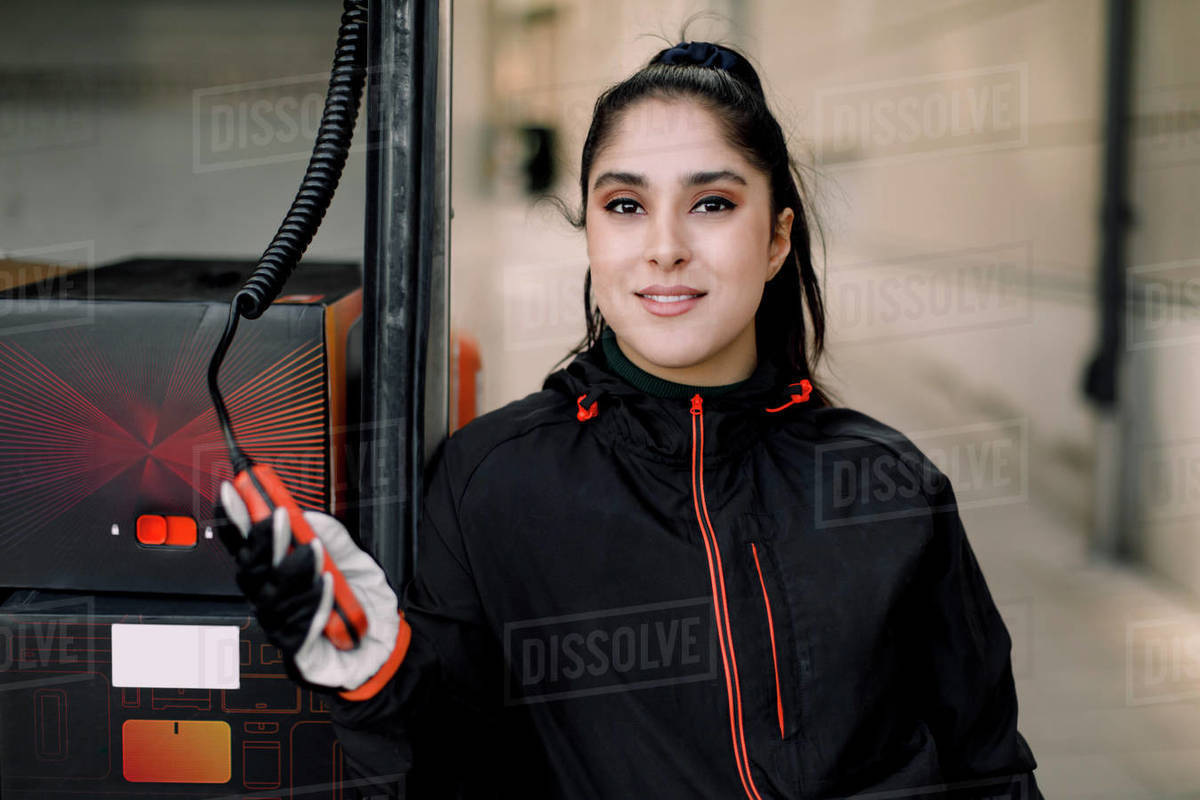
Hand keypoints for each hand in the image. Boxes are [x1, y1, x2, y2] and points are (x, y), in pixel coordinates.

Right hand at [215, 481, 404, 692]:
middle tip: (276, 517)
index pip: (249, 547)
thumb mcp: (357, 563)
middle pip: (251, 572)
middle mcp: (275, 602)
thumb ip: (334, 539)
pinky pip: (299, 627)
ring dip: (292, 569)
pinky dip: (313, 602)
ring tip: (313, 551)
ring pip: (273, 598)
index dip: (237, 521)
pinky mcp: (301, 654)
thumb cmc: (362, 608)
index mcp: (280, 577)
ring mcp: (285, 627)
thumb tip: (308, 516)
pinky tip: (326, 584)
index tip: (233, 492)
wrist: (387, 647)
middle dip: (261, 541)